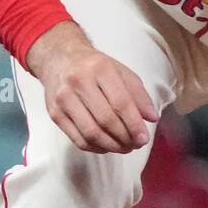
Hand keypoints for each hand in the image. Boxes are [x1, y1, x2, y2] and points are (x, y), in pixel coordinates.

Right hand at [26, 21, 156, 153]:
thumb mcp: (121, 72)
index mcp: (101, 69)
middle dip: (124, 138)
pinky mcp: (55, 113)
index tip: (143, 138)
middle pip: (106, 120)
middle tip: (135, 144)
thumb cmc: (95, 68)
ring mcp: (64, 99)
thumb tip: (152, 118)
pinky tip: (106, 146)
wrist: (60, 59)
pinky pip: (78, 139)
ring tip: (124, 147)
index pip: (121, 102)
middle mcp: (79, 82)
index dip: (134, 124)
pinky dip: (96, 148)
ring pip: (91, 133)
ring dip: (111, 146)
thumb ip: (139, 94)